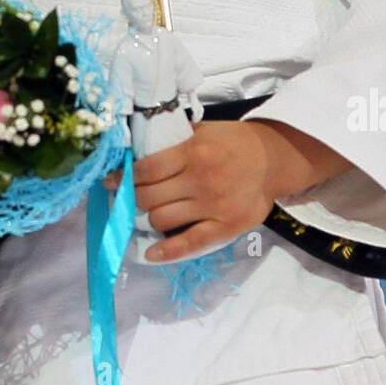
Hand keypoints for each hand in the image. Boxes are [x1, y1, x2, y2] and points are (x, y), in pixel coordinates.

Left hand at [102, 118, 289, 263]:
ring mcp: (213, 205)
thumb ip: (175, 139)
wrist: (273, 160)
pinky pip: (190, 242)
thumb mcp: (204, 130)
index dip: (123, 177)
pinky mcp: (225, 227)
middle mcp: (200, 179)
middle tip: (123, 197)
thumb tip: (139, 148)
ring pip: (162, 218)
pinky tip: (151, 253)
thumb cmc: (234, 142)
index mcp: (193, 151)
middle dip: (130, 198)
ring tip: (141, 214)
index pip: (146, 169)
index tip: (111, 180)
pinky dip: (167, 251)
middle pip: (149, 196)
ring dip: (146, 218)